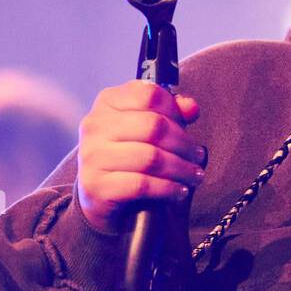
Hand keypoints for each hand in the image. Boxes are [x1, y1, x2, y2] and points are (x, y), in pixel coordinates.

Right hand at [75, 80, 205, 233]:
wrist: (101, 196)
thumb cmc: (131, 155)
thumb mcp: (150, 129)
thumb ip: (172, 113)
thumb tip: (191, 107)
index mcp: (108, 102)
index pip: (149, 95)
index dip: (174, 110)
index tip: (186, 126)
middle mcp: (95, 125)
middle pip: (154, 126)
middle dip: (184, 143)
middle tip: (198, 156)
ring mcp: (92, 155)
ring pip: (150, 157)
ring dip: (181, 168)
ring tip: (195, 175)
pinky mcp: (96, 185)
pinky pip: (142, 184)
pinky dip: (168, 188)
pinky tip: (180, 191)